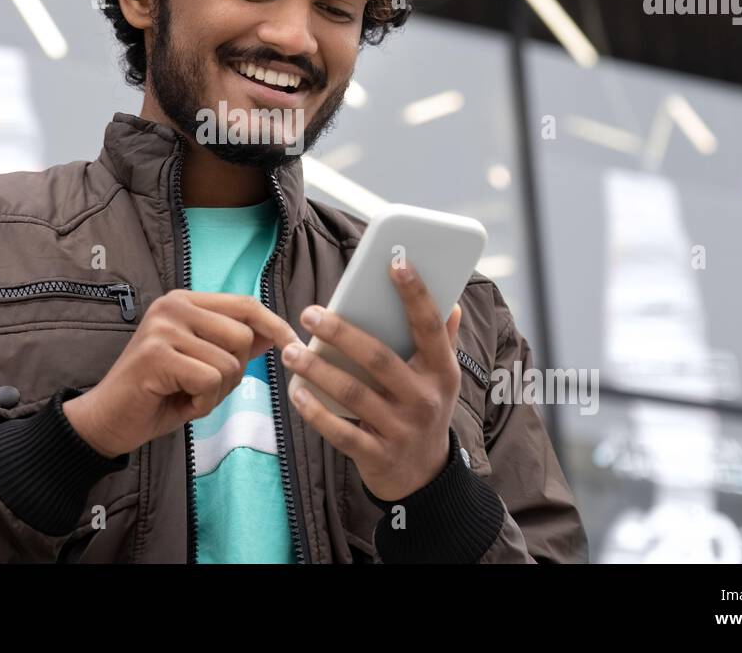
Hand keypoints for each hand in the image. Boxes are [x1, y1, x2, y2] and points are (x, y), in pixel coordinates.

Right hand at [63, 290, 300, 456]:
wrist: (107, 419)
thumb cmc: (156, 394)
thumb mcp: (201, 365)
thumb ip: (232, 346)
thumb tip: (274, 334)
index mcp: (185, 302)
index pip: (245, 304)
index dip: (275, 326)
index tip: (294, 347)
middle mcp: (174, 306)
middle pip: (244, 336)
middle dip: (235, 372)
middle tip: (204, 387)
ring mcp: (164, 328)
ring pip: (229, 363)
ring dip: (216, 393)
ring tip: (187, 395)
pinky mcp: (157, 355)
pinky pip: (210, 381)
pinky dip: (203, 403)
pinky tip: (179, 403)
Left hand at [281, 261, 462, 501]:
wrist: (424, 478)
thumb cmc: (425, 412)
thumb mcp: (442, 379)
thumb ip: (443, 341)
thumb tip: (451, 302)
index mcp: (441, 372)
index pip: (429, 326)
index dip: (415, 294)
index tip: (395, 263)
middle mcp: (424, 399)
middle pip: (378, 358)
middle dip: (341, 333)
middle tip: (310, 313)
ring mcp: (401, 430)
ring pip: (353, 393)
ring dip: (317, 369)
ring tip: (290, 351)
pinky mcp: (377, 456)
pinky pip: (340, 431)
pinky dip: (314, 411)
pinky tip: (295, 392)